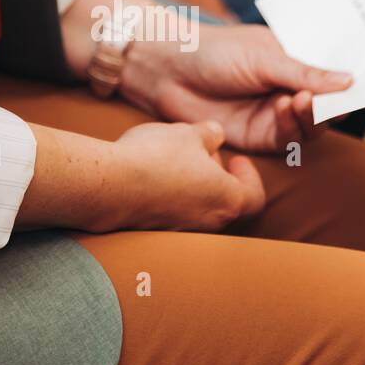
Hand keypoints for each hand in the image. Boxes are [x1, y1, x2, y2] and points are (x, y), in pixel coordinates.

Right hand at [100, 119, 264, 231]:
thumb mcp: (188, 133)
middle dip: (219, 176)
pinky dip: (173, 195)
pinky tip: (155, 174)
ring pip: (199, 208)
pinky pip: (173, 213)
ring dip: (196, 184)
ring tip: (178, 158)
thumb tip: (216, 134)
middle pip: (226, 202)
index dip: (249, 176)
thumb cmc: (156, 157)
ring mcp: (181, 230)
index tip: (237, 158)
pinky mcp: (156, 232)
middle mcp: (209, 222)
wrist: (110, 184)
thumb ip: (209, 134)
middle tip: (206, 153)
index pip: (254, 196)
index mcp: (227, 199)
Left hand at [120, 24, 353, 152]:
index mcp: (297, 62)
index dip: (355, 78)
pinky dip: (293, 127)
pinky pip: (289, 139)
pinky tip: (285, 109)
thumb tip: (351, 81)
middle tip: (329, 96)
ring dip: (312, 115)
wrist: (169, 72)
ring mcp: (278, 115)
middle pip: (329, 105)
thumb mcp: (265, 57)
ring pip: (313, 126)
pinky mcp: (261, 137)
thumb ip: (305, 73)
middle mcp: (292, 90)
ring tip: (300, 99)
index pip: (334, 74)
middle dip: (334, 102)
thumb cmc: (215, 52)